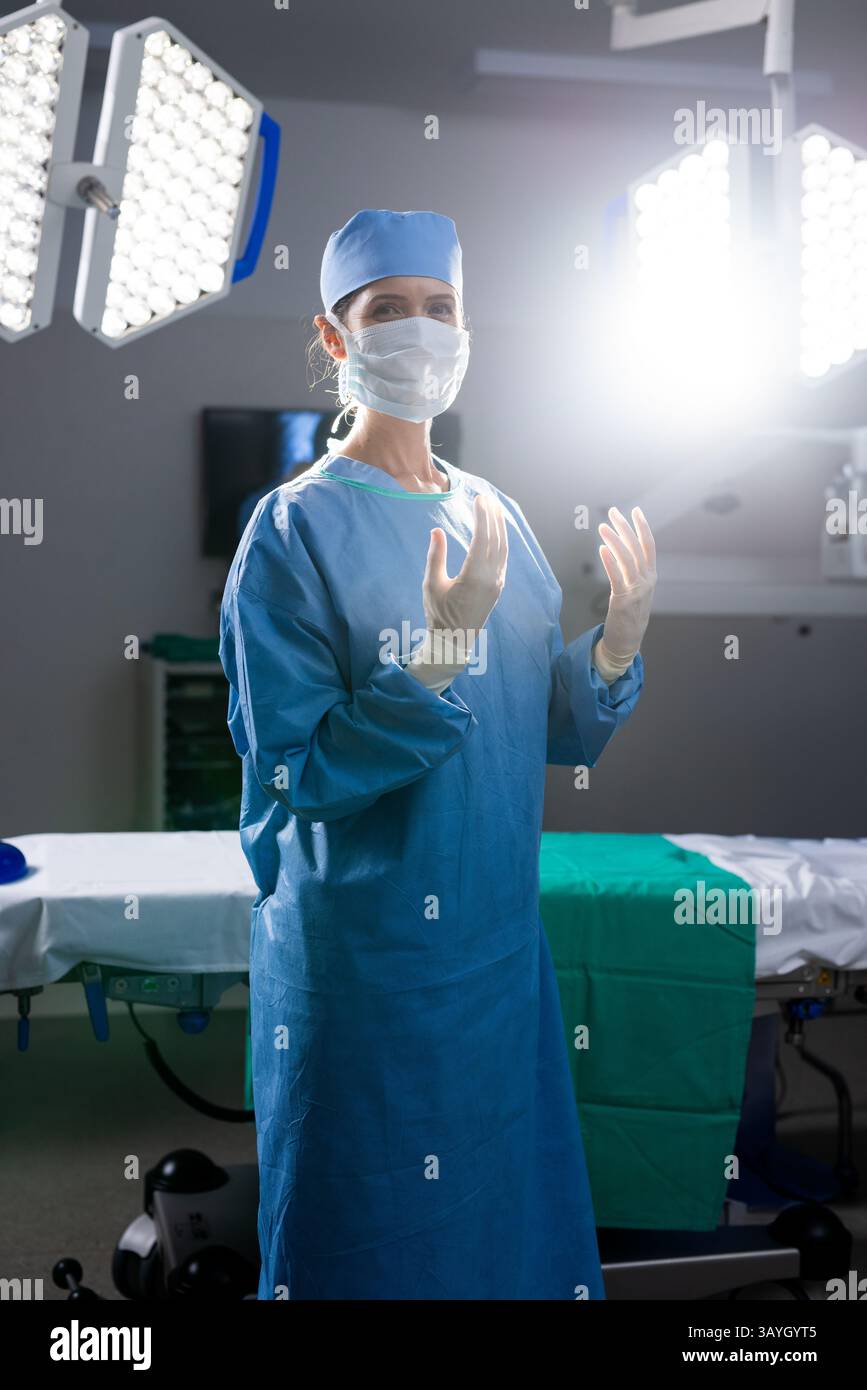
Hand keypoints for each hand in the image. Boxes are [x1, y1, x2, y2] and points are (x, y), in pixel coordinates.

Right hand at [407, 493, 508, 689]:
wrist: (454, 642)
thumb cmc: (439, 615)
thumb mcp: (431, 585)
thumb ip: (435, 557)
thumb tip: (436, 531)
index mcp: (474, 577)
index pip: (482, 538)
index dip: (481, 517)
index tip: (478, 500)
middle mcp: (491, 578)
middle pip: (496, 539)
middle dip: (492, 516)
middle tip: (486, 497)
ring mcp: (497, 583)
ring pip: (503, 548)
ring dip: (499, 526)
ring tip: (494, 507)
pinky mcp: (498, 586)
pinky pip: (503, 557)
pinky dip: (501, 540)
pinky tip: (497, 530)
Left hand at [595, 506, 655, 679]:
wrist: (627, 643)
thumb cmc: (629, 617)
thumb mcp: (637, 592)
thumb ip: (633, 574)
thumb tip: (621, 554)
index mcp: (651, 577)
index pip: (648, 546)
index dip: (642, 527)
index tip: (635, 511)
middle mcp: (647, 580)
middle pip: (637, 547)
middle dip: (625, 527)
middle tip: (613, 512)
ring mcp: (637, 590)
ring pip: (627, 558)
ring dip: (615, 540)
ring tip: (603, 527)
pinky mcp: (623, 600)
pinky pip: (617, 576)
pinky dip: (610, 561)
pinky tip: (603, 549)